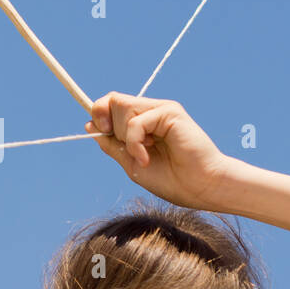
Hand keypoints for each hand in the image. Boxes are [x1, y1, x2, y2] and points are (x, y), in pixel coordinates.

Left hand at [84, 93, 233, 210]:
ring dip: (124, 136)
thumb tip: (90, 125)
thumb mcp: (131, 163)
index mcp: (142, 121)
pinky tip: (147, 157)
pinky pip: (135, 122)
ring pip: (122, 107)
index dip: (98, 114)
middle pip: (112, 100)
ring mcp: (161, 109)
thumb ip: (112, 144)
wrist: (200, 188)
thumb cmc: (172, 179)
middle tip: (129, 149)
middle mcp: (151, 110)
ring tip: (143, 155)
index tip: (100, 132)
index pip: (111, 103)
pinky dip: (134, 143)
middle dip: (110, 127)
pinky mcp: (170, 112)